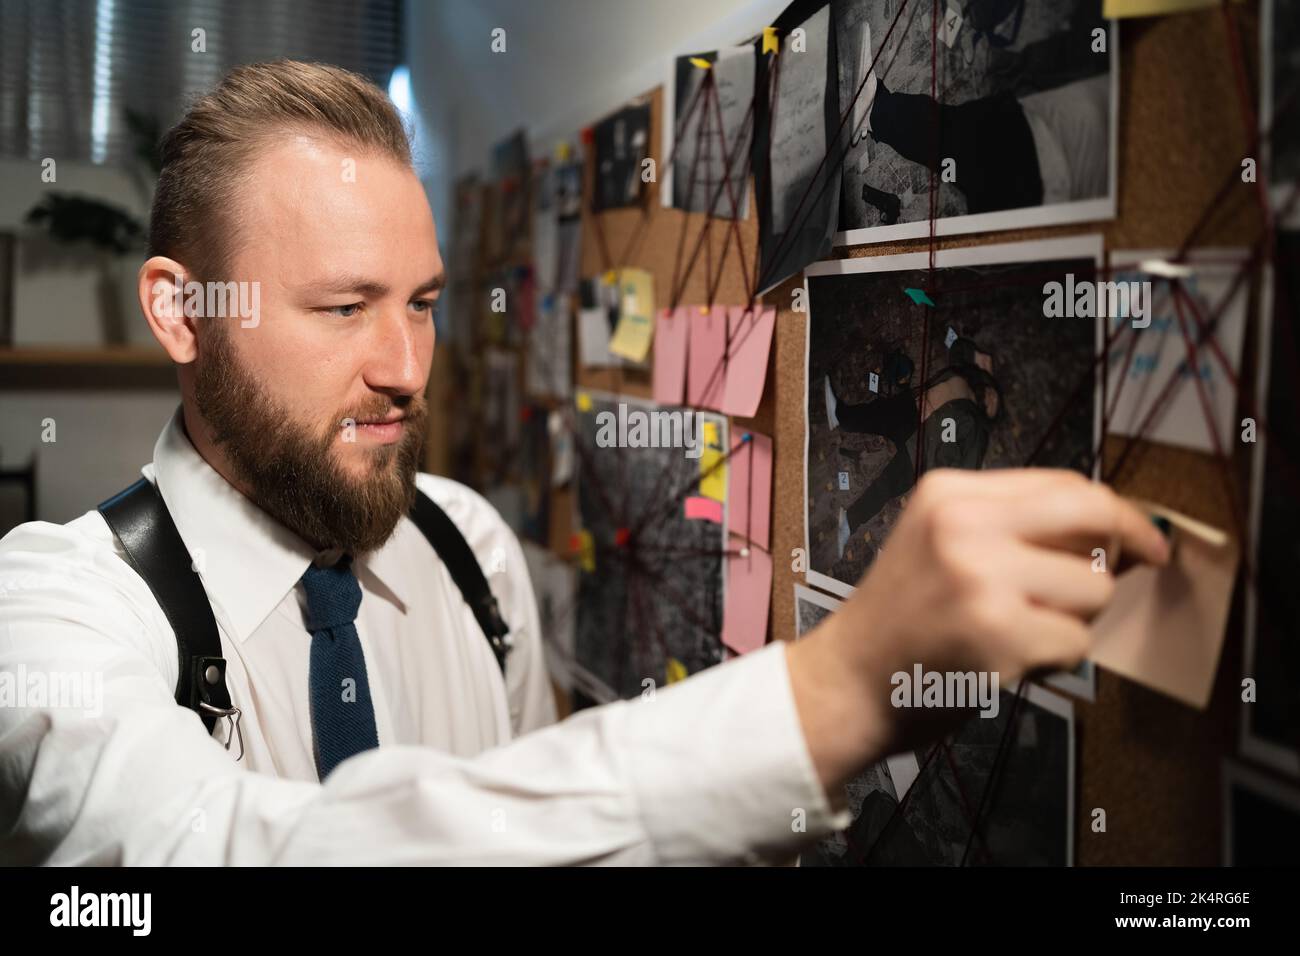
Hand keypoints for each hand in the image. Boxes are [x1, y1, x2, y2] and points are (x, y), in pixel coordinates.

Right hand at [787, 468, 1169, 793]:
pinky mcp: (997, 634)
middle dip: (1125, 547)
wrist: (848, 681)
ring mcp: (980, 578)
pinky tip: (1011, 659)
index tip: (1141, 539)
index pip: (1064, 483)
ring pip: (1095, 588)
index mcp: (949, 493)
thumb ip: (1012, 525)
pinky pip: (1077, 641)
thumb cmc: (902, 618)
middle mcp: (963, 525)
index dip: (1115, 512)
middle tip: (1127, 572)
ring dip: (1076, 618)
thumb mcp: (939, 541)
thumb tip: (1120, 533)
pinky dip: (1056, 659)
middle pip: (1094, 515)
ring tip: (1024, 629)